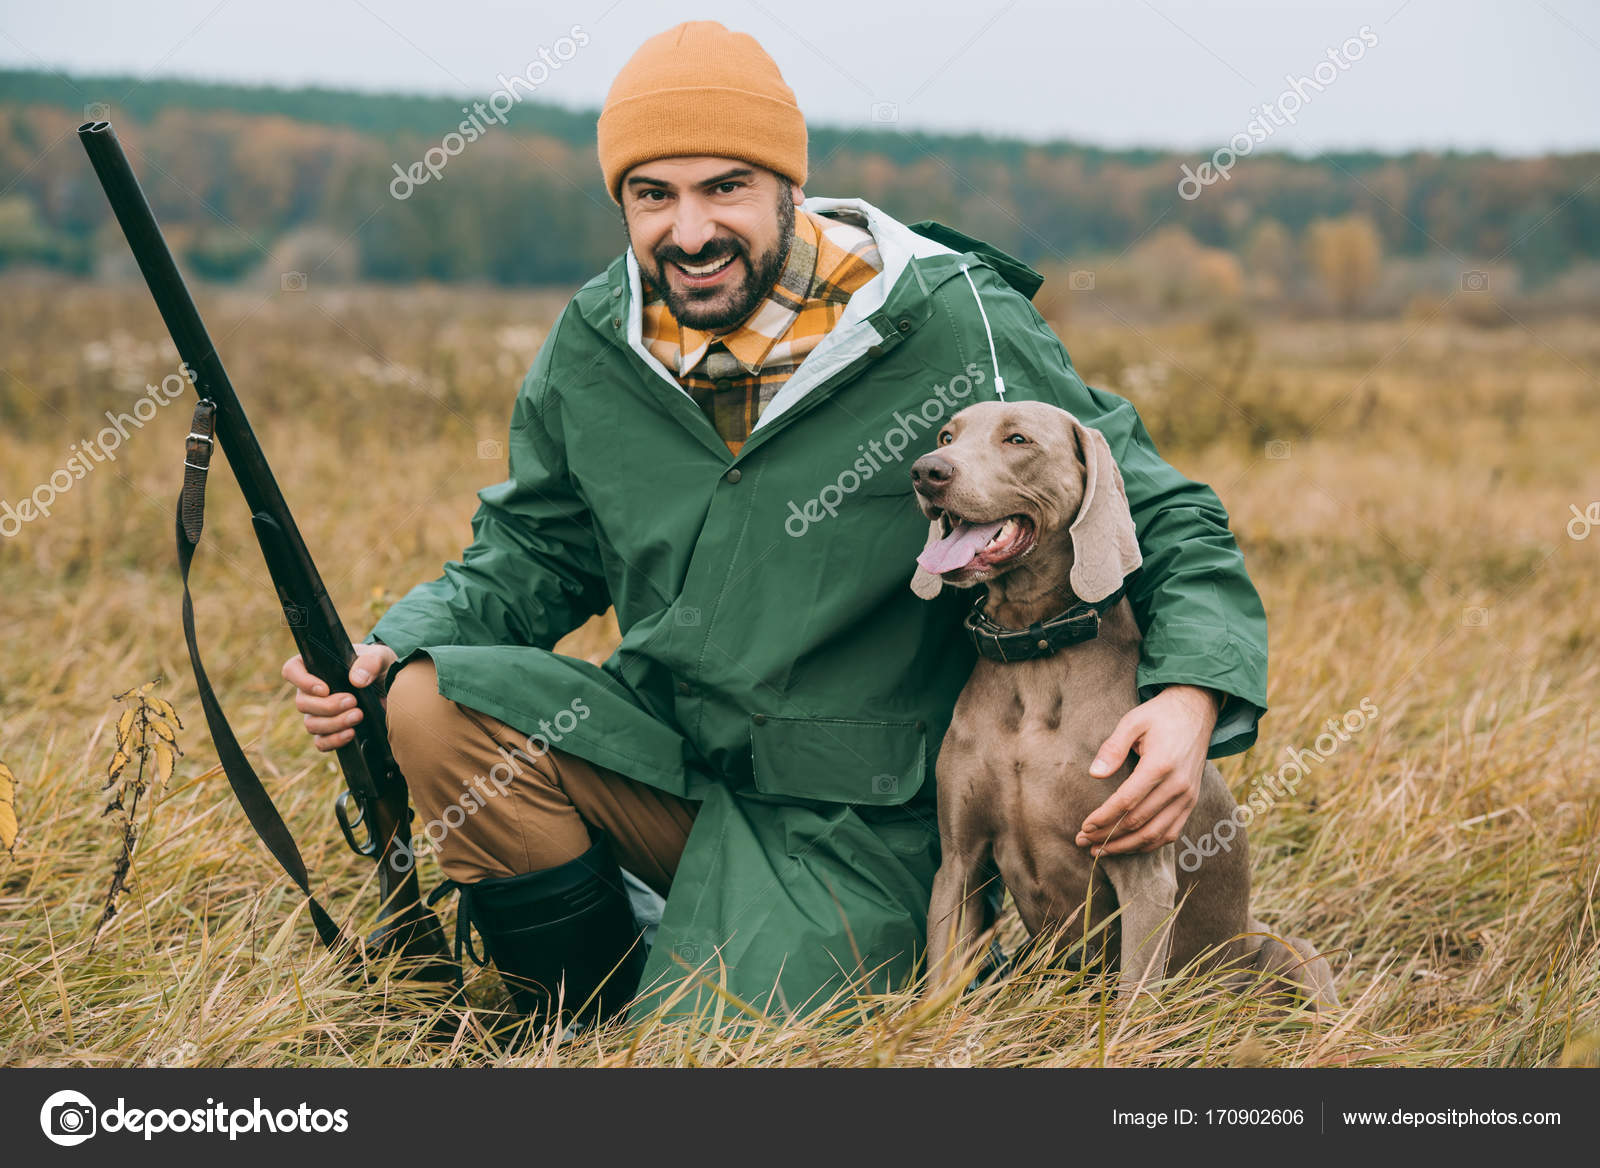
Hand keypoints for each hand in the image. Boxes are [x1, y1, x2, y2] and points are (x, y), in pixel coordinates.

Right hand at [282, 642, 397, 751]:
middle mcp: (310, 691)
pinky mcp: (329, 731)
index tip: (325, 689)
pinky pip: (321, 742)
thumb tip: (356, 680)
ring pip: (311, 724)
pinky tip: (351, 733)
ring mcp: (317, 713)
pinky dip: (334, 740)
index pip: (291, 671)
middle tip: (353, 701)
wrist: (389, 687)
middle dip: (327, 706)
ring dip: (334, 723)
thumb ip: (370, 662)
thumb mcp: (379, 657)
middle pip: (302, 703)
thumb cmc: (376, 667)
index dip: (302, 682)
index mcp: (315, 667)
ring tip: (358, 715)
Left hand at [1076, 685, 1221, 855]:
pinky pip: (1171, 832)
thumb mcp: (1132, 721)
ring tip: (1100, 850)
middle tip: (1082, 842)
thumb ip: (1112, 747)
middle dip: (1108, 836)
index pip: (1126, 802)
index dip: (1103, 818)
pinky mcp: (1191, 801)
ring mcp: (1188, 796)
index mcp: (1161, 765)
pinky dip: (1148, 844)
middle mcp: (1178, 785)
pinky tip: (1128, 847)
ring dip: (1126, 847)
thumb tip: (1094, 773)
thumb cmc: (1160, 715)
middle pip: (1138, 822)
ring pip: (1155, 834)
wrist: (1196, 711)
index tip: (1084, 827)